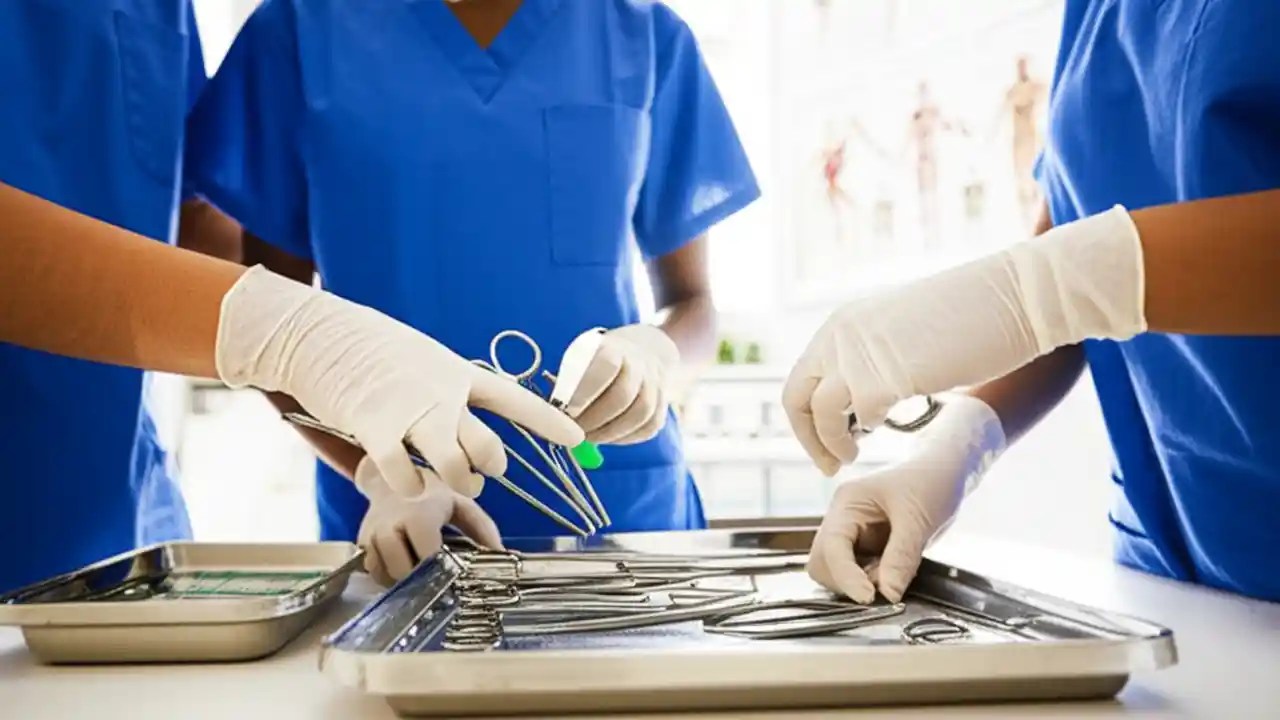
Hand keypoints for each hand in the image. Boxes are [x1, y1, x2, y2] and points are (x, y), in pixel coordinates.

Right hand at [216, 266, 584, 498]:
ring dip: (455, 483)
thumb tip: (465, 422)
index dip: (550, 422)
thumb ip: (447, 390)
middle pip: (488, 449)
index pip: (515, 399)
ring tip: (445, 479)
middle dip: (489, 470)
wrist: (318, 334)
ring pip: (454, 467)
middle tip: (482, 475)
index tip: (580, 440)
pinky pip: (406, 477)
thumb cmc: (369, 350)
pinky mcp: (376, 430)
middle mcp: (442, 393)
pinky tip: (405, 481)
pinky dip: (409, 488)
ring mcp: (411, 412)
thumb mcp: (421, 360)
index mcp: (457, 373)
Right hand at [354, 456, 502, 585]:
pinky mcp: (360, 541)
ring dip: (400, 582)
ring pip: (383, 573)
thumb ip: (483, 529)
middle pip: (400, 569)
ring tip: (417, 577)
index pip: (425, 552)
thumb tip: (501, 556)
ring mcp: (371, 532)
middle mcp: (390, 523)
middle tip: (433, 582)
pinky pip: (371, 571)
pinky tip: (401, 571)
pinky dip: (385, 577)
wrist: (392, 474)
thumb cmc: (433, 494)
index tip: (450, 580)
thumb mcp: (462, 504)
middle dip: (417, 581)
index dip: (437, 570)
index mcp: (419, 513)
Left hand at [565, 324, 679, 444]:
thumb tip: (552, 413)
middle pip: (622, 396)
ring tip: (588, 437)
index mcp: (615, 347)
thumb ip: (569, 380)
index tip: (563, 411)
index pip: (606, 366)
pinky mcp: (663, 405)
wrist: (646, 349)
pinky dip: (626, 438)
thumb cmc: (600, 358)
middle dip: (594, 420)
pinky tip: (608, 437)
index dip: (584, 392)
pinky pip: (649, 427)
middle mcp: (640, 364)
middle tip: (573, 431)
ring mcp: (656, 384)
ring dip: (609, 433)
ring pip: (640, 415)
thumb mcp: (582, 356)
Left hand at [782, 205, 1142, 475]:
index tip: (827, 442)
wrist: (1016, 296)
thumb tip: (859, 404)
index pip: (802, 378)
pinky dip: (873, 431)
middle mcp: (841, 335)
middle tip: (830, 465)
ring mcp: (859, 355)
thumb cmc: (972, 315)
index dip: (807, 417)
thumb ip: (875, 358)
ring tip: (854, 456)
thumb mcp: (904, 331)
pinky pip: (863, 419)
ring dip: (833, 444)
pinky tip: (890, 430)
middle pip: (797, 398)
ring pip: (821, 414)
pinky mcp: (885, 377)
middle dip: (809, 438)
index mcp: (844, 322)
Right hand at [807, 396, 1004, 602]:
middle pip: (823, 562)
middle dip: (847, 582)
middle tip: (882, 589)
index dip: (846, 576)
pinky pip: (857, 573)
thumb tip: (888, 594)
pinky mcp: (864, 547)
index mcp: (848, 502)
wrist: (946, 473)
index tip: (869, 597)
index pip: (832, 546)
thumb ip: (901, 557)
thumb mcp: (919, 519)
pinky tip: (893, 574)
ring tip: (892, 577)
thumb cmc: (931, 482)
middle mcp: (842, 519)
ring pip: (835, 571)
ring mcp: (851, 534)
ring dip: (859, 583)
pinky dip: (871, 581)